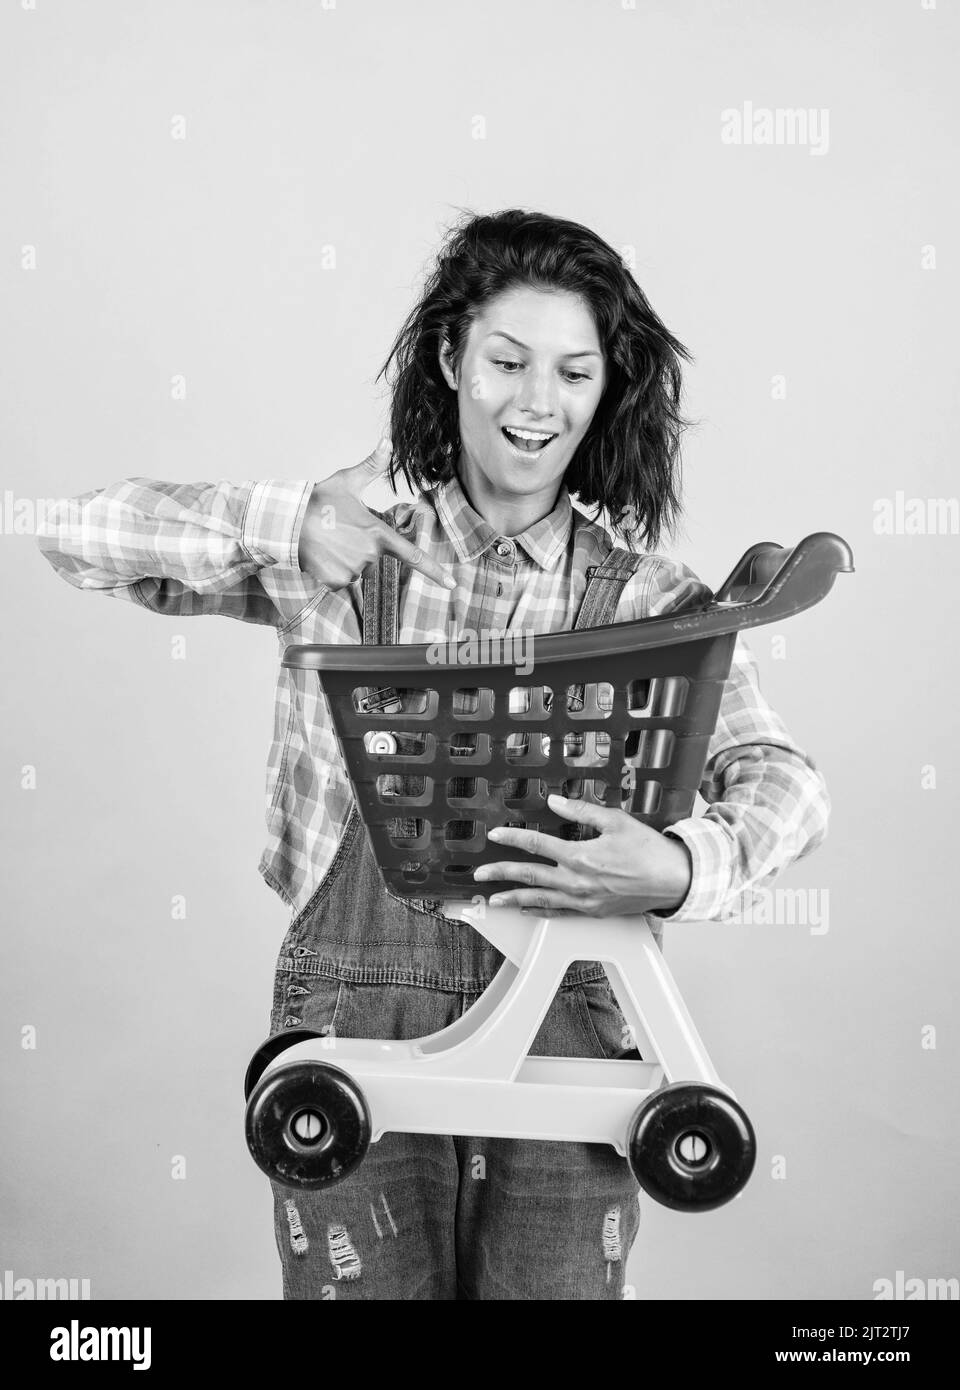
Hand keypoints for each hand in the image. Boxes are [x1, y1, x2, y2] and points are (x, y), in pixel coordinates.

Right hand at [297, 438, 456, 592]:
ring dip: (348, 558)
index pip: (413, 556)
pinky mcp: (336, 581)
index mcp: (378, 534)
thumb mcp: (348, 481)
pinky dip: (335, 570)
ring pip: (358, 569)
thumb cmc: (319, 501)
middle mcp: (369, 555)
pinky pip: (342, 579)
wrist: (287, 523)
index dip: (435, 572)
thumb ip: (372, 465)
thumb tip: (387, 442)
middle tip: (342, 531)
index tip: (452, 585)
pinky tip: (323, 555)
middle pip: (375, 557)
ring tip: (331, 541)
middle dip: (362, 546)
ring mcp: (352, 570)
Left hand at [473, 793, 692, 916]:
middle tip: (479, 875)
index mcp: (581, 857)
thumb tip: (554, 802)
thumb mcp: (615, 821)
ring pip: (540, 900)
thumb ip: (580, 812)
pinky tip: (528, 909)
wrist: (675, 880)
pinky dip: (540, 911)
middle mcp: (578, 882)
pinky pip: (560, 913)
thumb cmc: (650, 850)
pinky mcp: (594, 912)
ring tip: (494, 900)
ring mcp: (585, 901)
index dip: (513, 838)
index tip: (495, 835)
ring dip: (514, 898)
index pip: (537, 845)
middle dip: (502, 874)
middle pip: (530, 876)